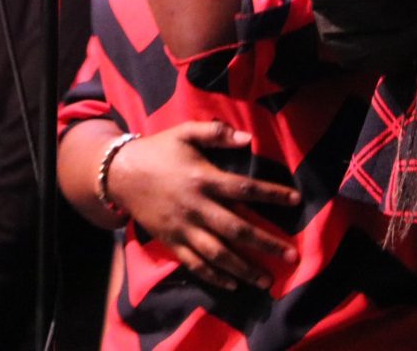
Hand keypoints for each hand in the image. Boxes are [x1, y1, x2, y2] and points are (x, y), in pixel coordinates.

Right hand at [105, 120, 300, 291]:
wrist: (120, 174)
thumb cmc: (158, 151)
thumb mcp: (184, 133)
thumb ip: (216, 133)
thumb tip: (248, 139)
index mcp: (204, 179)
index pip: (245, 189)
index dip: (272, 195)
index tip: (297, 200)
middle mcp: (197, 207)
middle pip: (237, 229)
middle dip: (266, 244)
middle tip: (292, 256)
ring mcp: (184, 228)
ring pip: (218, 254)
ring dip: (244, 269)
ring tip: (267, 280)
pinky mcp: (172, 241)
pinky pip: (195, 264)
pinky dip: (214, 276)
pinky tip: (233, 284)